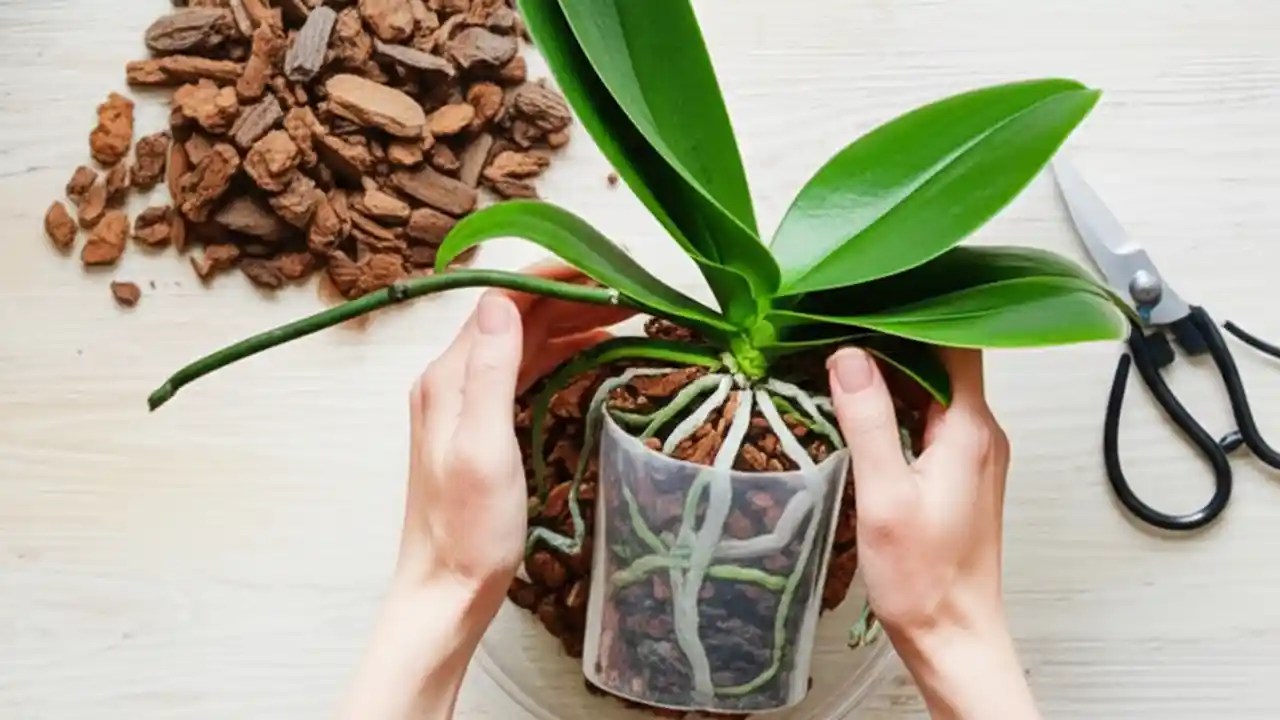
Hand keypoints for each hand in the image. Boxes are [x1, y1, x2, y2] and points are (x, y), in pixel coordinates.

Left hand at [397, 261, 633, 596]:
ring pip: (524, 342)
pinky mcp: (481, 426)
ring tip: (626, 316)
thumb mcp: (483, 448)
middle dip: (573, 296)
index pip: (503, 300)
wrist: (446, 591)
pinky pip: (525, 371)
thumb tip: (499, 298)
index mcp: (449, 377)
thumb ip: (489, 371)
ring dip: (571, 322)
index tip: (607, 269)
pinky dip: (562, 354)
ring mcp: (466, 403)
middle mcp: (452, 380)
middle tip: (632, 292)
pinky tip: (593, 354)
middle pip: (516, 316)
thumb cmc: (469, 530)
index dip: (555, 275)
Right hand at [827, 347, 1038, 719]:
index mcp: (969, 429)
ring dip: (892, 374)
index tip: (867, 300)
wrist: (953, 636)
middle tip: (839, 325)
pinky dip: (897, 406)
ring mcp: (973, 454)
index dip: (914, 312)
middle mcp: (980, 434)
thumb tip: (849, 356)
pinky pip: (930, 418)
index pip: (956, 340)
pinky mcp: (959, 474)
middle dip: (892, 339)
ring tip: (841, 362)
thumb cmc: (924, 579)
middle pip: (943, 358)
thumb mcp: (884, 495)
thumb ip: (868, 420)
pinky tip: (861, 411)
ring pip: (935, 389)